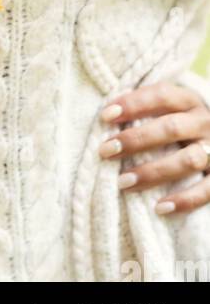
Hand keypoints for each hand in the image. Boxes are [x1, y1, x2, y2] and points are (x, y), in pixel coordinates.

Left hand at [97, 81, 209, 215]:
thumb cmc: (179, 123)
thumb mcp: (168, 108)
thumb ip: (145, 110)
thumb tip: (107, 117)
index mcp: (189, 101)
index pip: (161, 95)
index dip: (133, 104)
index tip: (105, 116)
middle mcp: (204, 123)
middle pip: (171, 128)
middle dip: (136, 139)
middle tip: (106, 150)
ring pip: (188, 160)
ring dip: (153, 172)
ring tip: (123, 182)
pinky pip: (207, 191)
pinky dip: (184, 200)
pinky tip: (159, 208)